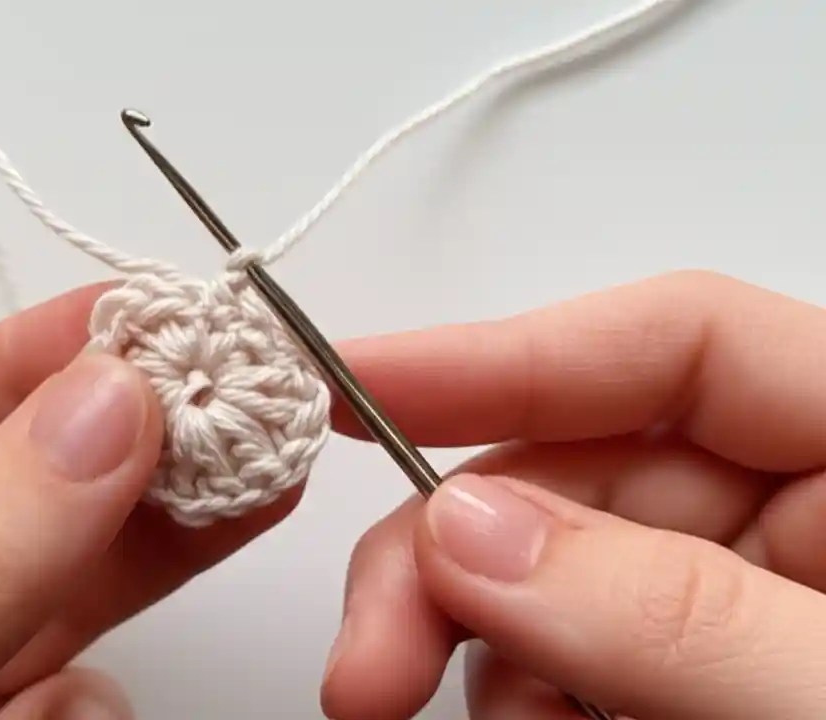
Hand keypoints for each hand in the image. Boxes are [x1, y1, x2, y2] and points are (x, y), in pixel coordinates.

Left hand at [0, 284, 300, 719]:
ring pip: (49, 589)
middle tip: (236, 395)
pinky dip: (106, 688)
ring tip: (242, 481)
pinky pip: (68, 701)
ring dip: (148, 533)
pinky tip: (103, 701)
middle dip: (115, 440)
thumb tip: (92, 418)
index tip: (146, 328)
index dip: (21, 363)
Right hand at [323, 271, 825, 719]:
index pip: (678, 344)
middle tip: (369, 659)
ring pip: (560, 578)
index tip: (353, 385)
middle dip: (455, 557)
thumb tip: (472, 533)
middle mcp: (807, 516)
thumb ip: (676, 612)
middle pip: (583, 476)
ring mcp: (757, 606)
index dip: (504, 354)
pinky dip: (531, 696)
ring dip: (485, 643)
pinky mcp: (710, 682)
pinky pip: (582, 660)